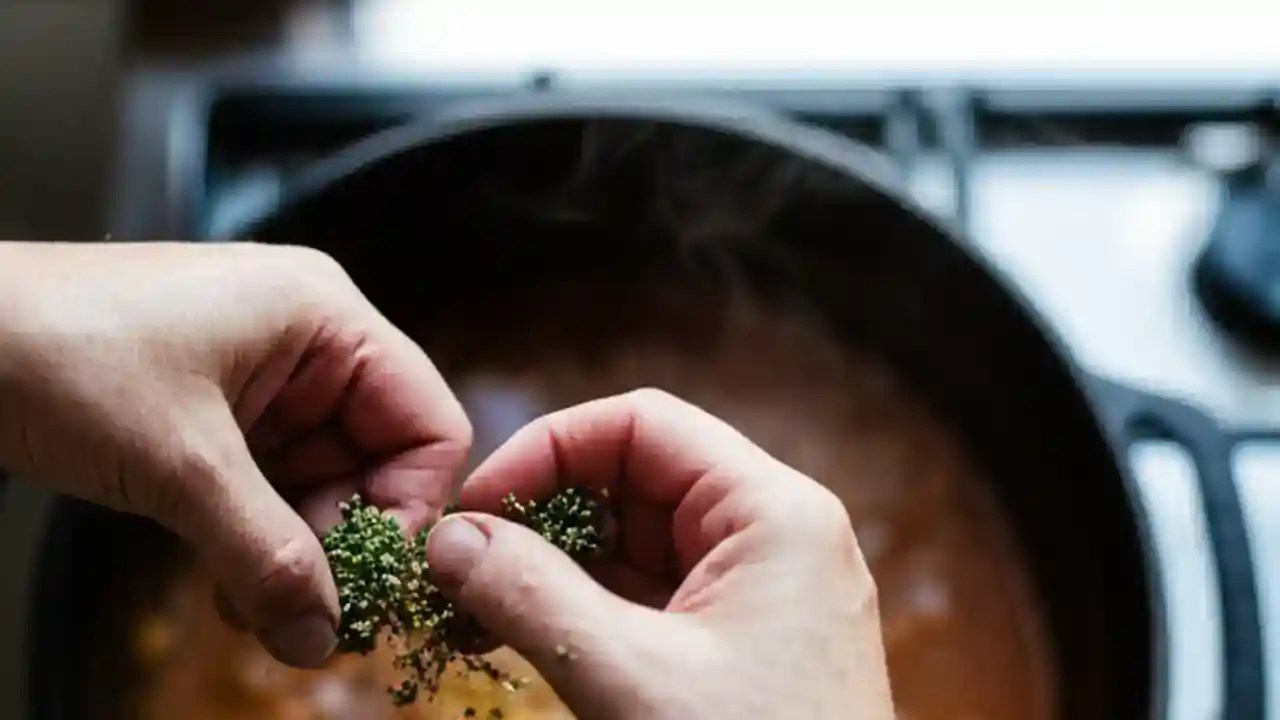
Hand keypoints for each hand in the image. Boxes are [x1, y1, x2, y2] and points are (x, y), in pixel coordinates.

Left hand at [0, 241, 470, 668]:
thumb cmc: (61, 355)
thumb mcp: (180, 463)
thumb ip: (264, 554)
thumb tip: (321, 639)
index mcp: (326, 318)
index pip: (426, 422)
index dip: (410, 507)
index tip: (367, 579)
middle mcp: (311, 344)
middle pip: (378, 461)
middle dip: (342, 541)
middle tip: (304, 609)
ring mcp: (266, 380)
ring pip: (324, 483)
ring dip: (297, 551)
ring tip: (254, 605)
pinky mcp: (223, 414)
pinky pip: (273, 486)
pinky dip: (260, 538)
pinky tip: (233, 582)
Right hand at [426, 389, 893, 718]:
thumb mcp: (629, 677)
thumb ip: (530, 597)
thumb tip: (448, 538)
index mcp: (774, 512)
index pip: (643, 426)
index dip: (548, 448)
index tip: (475, 505)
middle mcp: (774, 537)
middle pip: (636, 481)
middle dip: (543, 516)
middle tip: (462, 563)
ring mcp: (760, 594)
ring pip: (636, 546)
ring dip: (555, 570)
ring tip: (475, 607)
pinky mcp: (741, 647)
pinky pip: (650, 601)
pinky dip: (586, 613)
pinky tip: (524, 636)